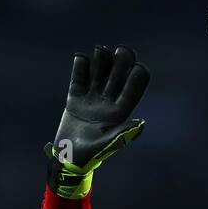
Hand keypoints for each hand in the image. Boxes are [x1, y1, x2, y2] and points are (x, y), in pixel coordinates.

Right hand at [44, 44, 149, 197]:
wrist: (67, 157)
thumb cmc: (89, 156)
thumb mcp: (105, 145)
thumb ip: (121, 134)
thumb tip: (140, 123)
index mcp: (120, 112)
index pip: (133, 89)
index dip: (138, 77)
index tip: (138, 66)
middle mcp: (108, 102)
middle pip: (118, 75)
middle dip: (122, 61)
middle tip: (121, 51)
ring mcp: (92, 97)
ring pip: (100, 71)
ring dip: (102, 58)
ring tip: (100, 52)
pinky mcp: (75, 96)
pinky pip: (79, 76)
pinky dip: (81, 65)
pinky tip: (81, 61)